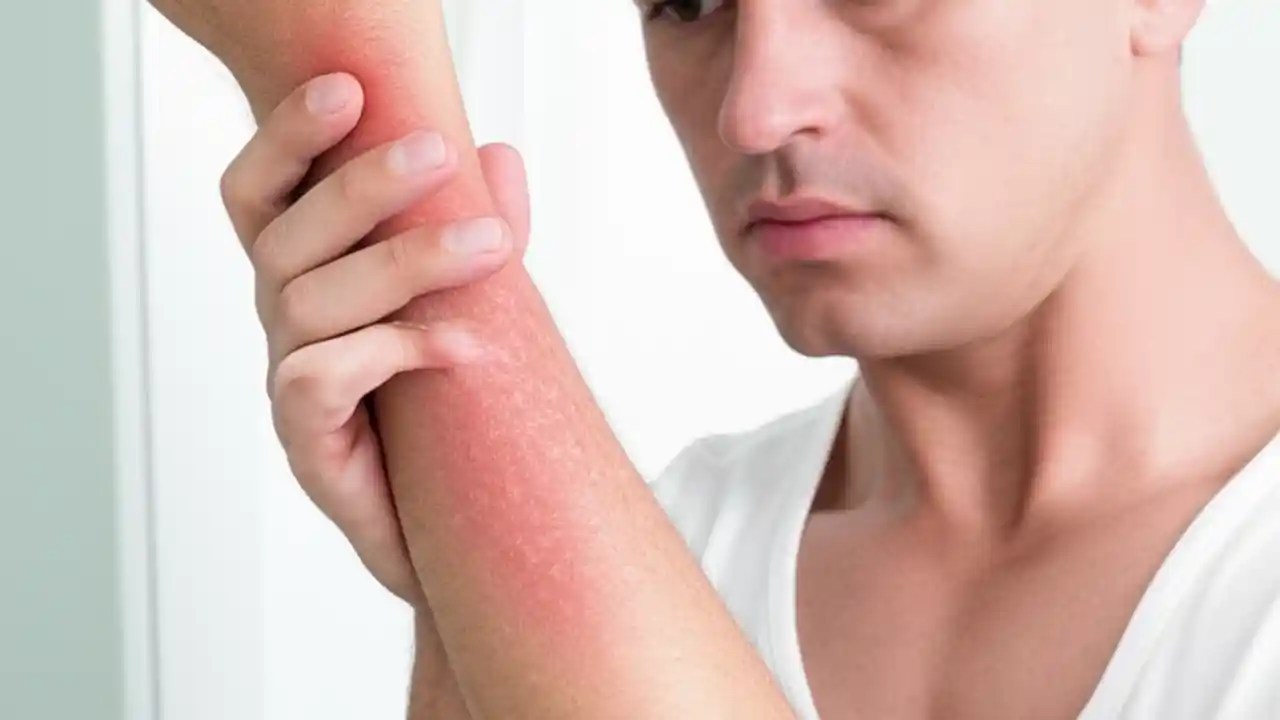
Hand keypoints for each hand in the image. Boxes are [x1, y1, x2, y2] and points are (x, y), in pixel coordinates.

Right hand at [220, 71, 530, 606]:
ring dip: (405, 263)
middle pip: (287, 238)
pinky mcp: (309, 443)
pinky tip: (463, 348)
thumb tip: (500, 153)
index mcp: (303, 274)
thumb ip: (481, 225)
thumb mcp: (470, 299)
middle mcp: (284, 322)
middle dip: (362, 188)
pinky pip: (323, 379)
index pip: (259, 193)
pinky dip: (395, 352)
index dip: (285, 137)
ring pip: (314, 302)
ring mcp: (289, 383)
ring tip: (491, 248)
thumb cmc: (445, 400)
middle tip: (436, 151)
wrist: (448, 520)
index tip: (346, 89)